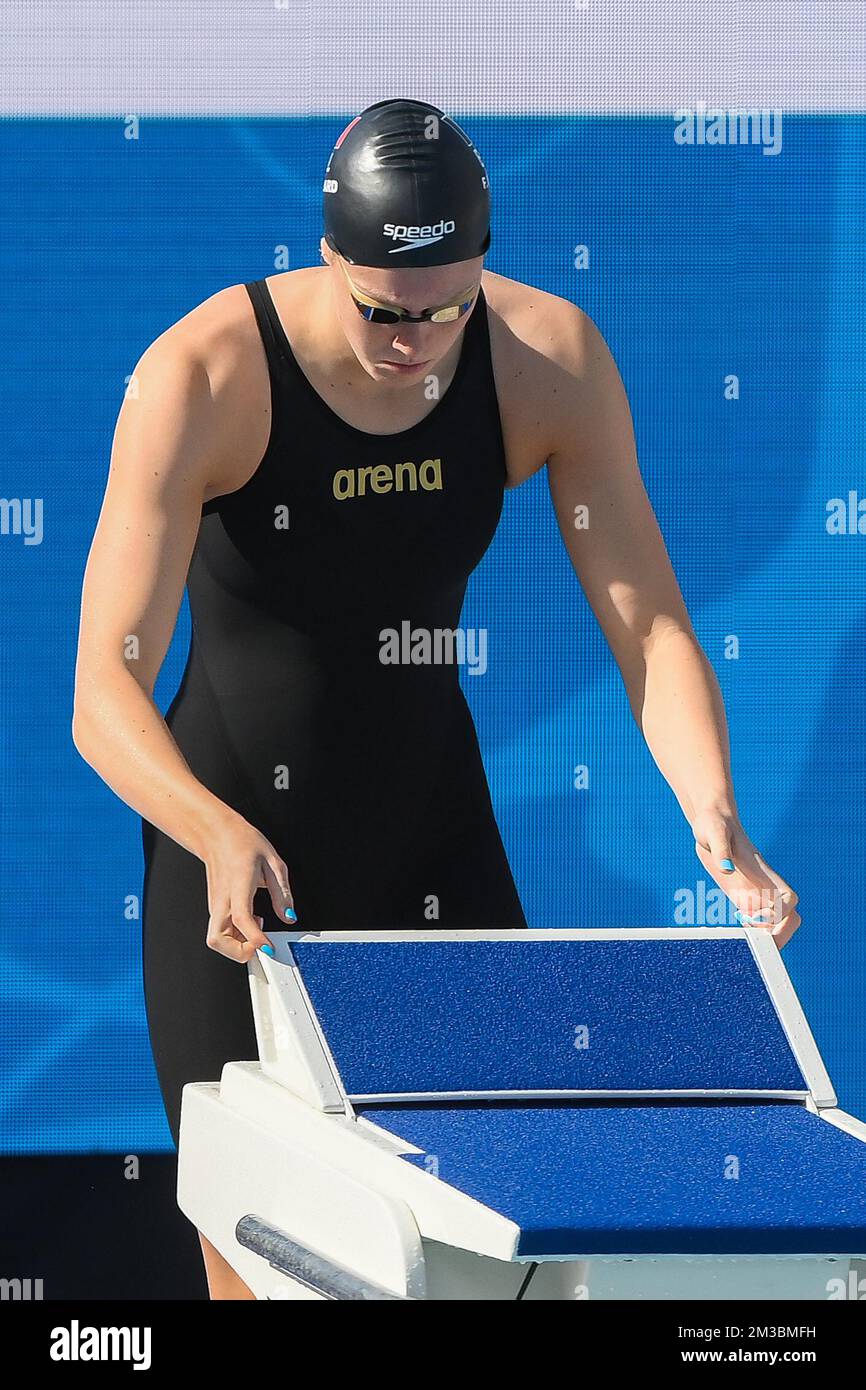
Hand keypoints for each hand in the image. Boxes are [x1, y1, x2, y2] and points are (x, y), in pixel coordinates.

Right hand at [202, 809, 296, 961]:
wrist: (217, 834)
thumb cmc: (242, 842)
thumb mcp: (273, 861)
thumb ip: (282, 892)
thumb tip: (289, 916)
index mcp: (238, 884)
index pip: (242, 918)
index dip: (254, 938)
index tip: (268, 948)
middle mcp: (222, 899)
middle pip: (217, 939)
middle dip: (239, 952)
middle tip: (261, 943)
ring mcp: (215, 905)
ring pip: (216, 939)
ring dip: (237, 946)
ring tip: (257, 928)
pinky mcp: (214, 907)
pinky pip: (220, 932)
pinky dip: (234, 937)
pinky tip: (250, 922)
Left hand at [691, 806, 800, 946]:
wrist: (710, 822)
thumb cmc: (714, 823)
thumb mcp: (713, 832)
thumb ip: (721, 849)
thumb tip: (726, 870)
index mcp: (763, 873)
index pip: (789, 900)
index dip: (780, 914)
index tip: (753, 915)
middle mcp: (764, 887)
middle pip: (790, 919)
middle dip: (779, 935)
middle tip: (750, 940)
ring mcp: (754, 895)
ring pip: (775, 926)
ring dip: (764, 939)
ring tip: (738, 939)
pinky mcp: (741, 899)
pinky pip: (755, 924)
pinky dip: (750, 936)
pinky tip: (730, 936)